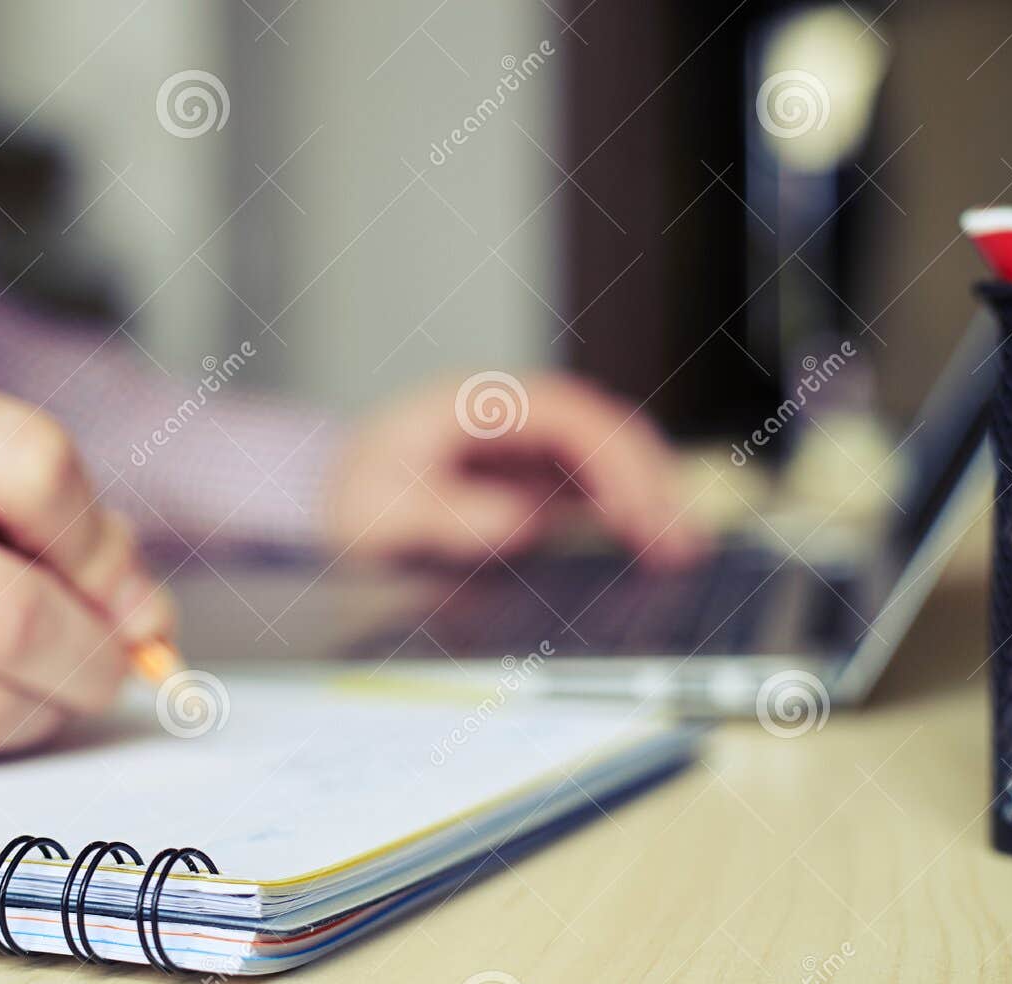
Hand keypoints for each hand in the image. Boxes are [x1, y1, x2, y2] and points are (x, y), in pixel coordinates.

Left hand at [323, 370, 703, 563]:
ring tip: (681, 552)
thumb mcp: (379, 514)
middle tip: (681, 544)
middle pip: (602, 430)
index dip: (613, 459)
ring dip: (647, 497)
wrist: (330, 499)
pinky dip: (626, 510)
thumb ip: (445, 516)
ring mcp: (524, 441)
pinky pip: (592, 483)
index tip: (639, 511)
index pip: (568, 416)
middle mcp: (511, 413)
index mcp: (476, 404)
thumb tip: (521, 521)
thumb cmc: (350, 498)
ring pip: (607, 456)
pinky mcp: (531, 473)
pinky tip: (649, 547)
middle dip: (649, 482)